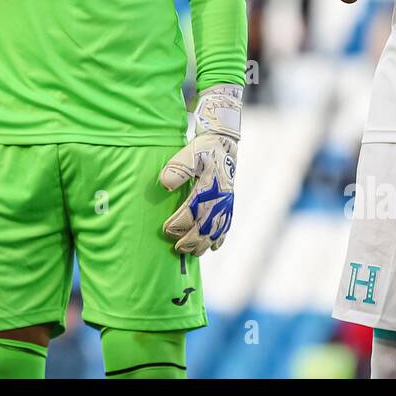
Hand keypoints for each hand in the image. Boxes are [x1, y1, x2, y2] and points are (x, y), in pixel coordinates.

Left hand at [159, 85, 241, 255]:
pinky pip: (227, 223)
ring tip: (192, 253)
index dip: (180, 222)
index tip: (167, 230)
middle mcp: (220, 197)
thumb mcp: (189, 153)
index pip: (193, 210)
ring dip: (205, 242)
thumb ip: (177, 169)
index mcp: (209, 186)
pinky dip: (221, 237)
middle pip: (206, 224)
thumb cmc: (203, 148)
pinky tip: (214, 248)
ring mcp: (227, 201)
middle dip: (192, 239)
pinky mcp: (230, 202)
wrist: (224, 142)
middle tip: (178, 248)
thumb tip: (165, 185)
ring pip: (217, 228)